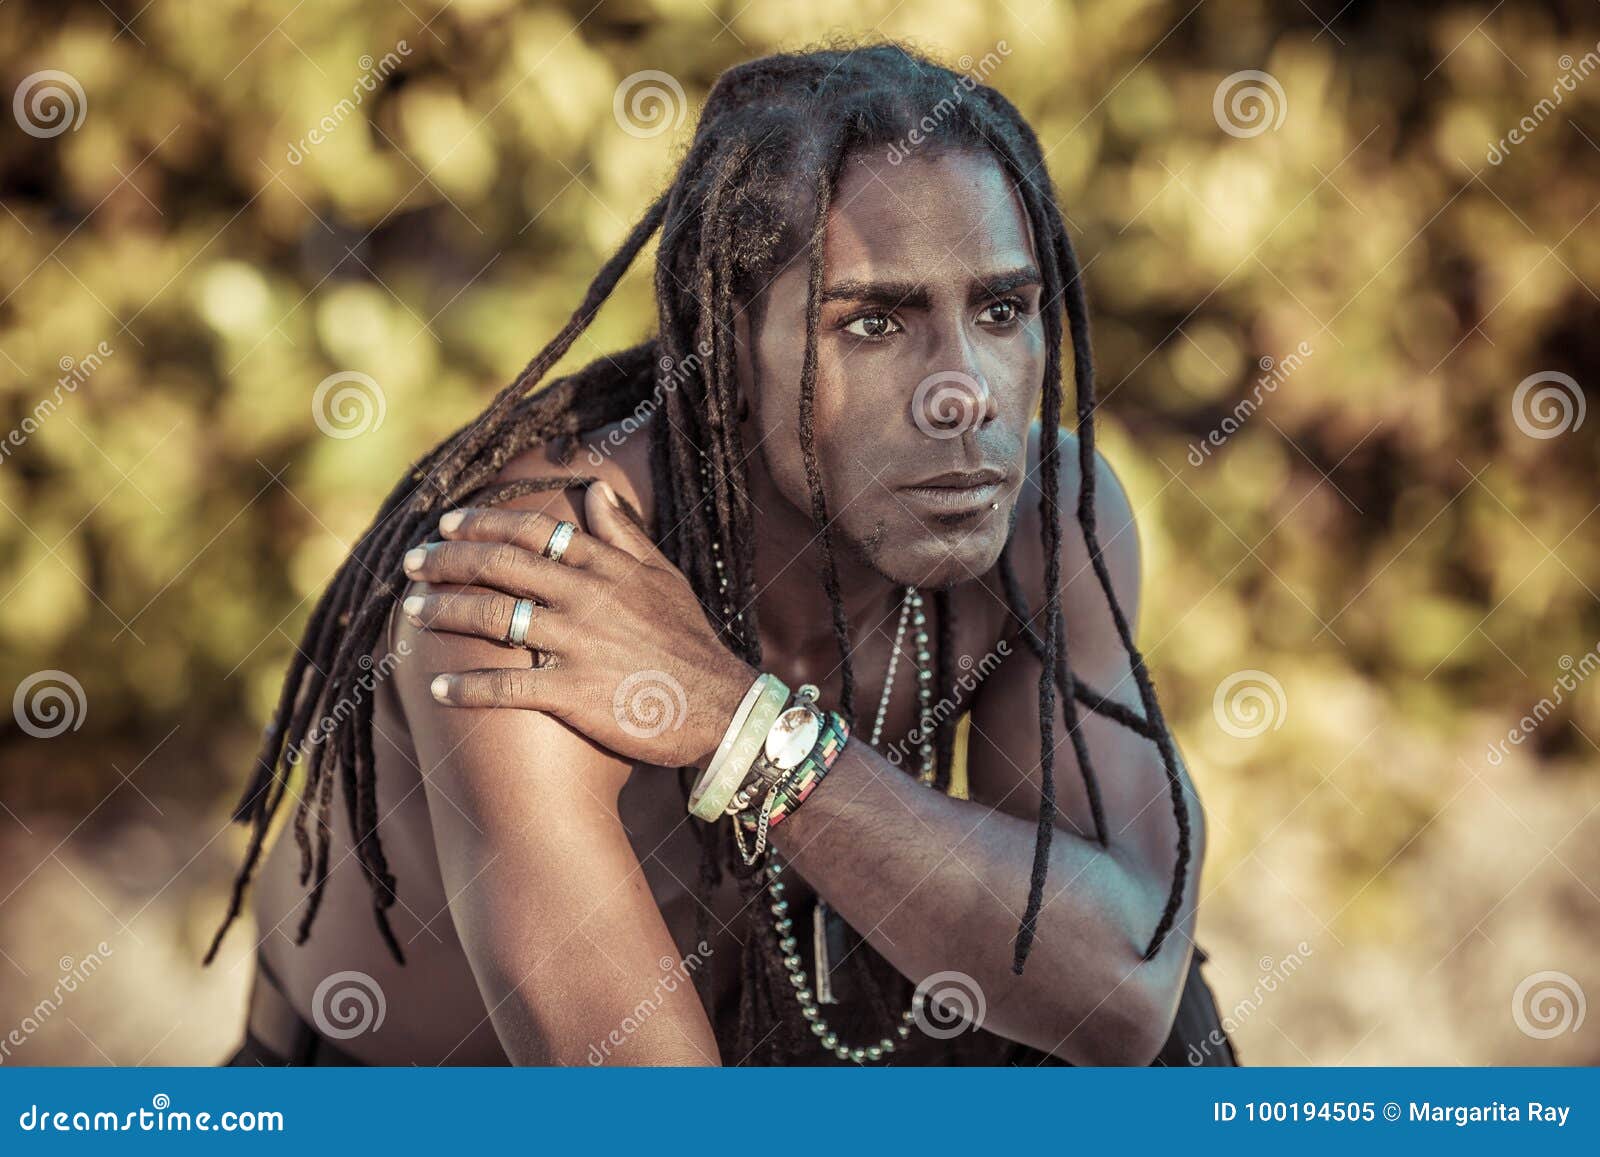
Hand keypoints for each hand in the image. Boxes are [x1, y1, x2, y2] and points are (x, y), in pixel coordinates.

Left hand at [400, 483, 755, 769]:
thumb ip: (624, 534)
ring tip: (412, 614)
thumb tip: (595, 490)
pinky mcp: (575, 694)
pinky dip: (468, 687)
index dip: (482, 523)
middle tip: (412, 564)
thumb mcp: (664, 576)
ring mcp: (579, 645)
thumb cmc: (691, 642)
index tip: (446, 524)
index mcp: (606, 567)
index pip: (532, 530)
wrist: (722, 710)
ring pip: (495, 620)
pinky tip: (438, 688)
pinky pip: (508, 687)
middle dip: (448, 561)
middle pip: (502, 567)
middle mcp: (588, 598)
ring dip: (446, 613)